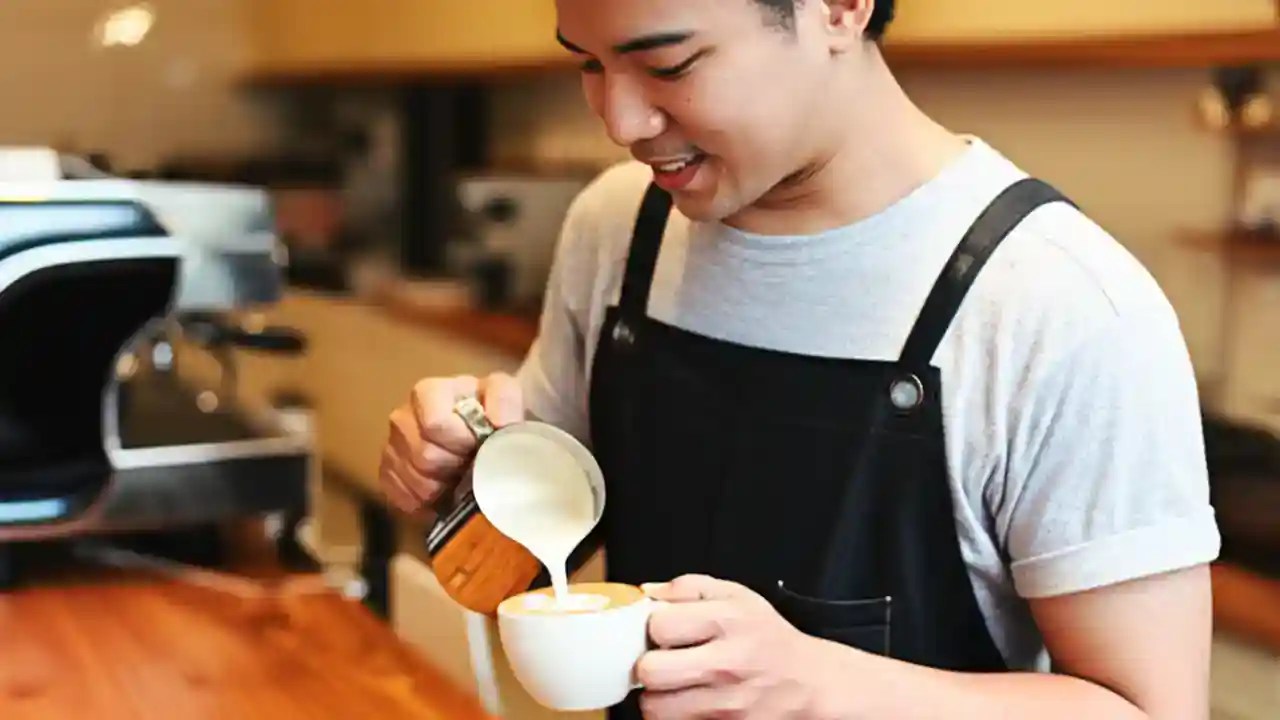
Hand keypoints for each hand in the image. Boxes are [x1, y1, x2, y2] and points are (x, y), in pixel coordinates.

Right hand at [379, 372, 523, 514]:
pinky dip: (427, 501)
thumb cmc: (492, 415)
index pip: (434, 423)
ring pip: (415, 480)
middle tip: (470, 463)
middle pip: (424, 455)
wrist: (482, 439)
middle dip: (454, 465)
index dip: (460, 439)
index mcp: (429, 391)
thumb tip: (498, 421)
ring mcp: (391, 446)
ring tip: (458, 476)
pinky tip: (442, 491)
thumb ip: (505, 399)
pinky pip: (402, 497)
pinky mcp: (387, 474)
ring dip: (443, 485)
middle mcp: (403, 416)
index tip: (477, 444)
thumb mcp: (505, 395)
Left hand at [637, 575, 842, 718]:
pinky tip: (689, 703)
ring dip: (659, 698)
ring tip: (674, 687)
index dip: (656, 628)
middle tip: (662, 663)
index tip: (667, 632)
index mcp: (728, 622)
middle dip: (650, 666)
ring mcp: (727, 704)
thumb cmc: (769, 639)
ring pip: (656, 708)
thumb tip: (647, 593)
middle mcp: (727, 664)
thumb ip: (689, 588)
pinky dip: (675, 717)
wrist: (810, 684)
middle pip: (651, 671)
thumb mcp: (738, 597)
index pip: (659, 625)